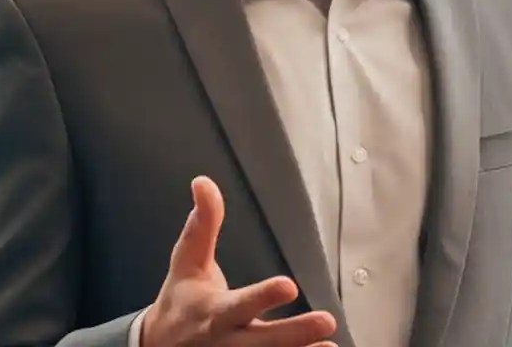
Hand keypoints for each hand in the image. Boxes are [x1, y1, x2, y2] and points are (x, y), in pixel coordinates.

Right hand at [141, 177, 337, 346]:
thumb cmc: (181, 300)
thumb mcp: (187, 262)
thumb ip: (202, 225)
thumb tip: (203, 182)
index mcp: (214, 313)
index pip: (240, 305)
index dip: (264, 298)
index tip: (289, 286)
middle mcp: (226, 341)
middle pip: (262, 342)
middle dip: (293, 334)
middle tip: (327, 321)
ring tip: (330, 346)